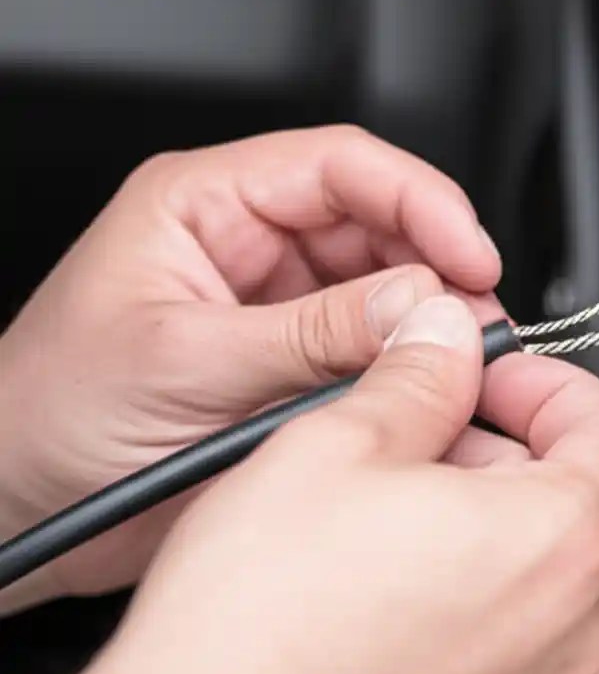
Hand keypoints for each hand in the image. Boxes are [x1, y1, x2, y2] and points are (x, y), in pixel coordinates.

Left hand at [0, 125, 501, 612]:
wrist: (19, 506)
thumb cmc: (52, 413)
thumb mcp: (189, 362)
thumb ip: (312, 333)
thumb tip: (421, 304)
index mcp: (206, 204)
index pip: (340, 167)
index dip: (420, 202)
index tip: (471, 254)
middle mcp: (249, 246)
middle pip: (378, 226)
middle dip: (437, 268)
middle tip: (476, 323)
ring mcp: (277, 308)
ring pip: (387, 291)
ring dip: (429, 323)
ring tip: (457, 363)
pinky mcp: (295, 366)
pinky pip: (373, 352)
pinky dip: (407, 370)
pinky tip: (425, 391)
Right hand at [71, 295, 598, 673]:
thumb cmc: (259, 630)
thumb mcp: (336, 449)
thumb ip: (419, 377)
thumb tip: (446, 336)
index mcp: (559, 543)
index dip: (552, 386)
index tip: (494, 378)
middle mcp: (576, 629)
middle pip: (577, 500)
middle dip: (502, 450)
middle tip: (417, 433)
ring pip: (541, 569)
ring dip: (480, 521)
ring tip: (382, 514)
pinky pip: (514, 632)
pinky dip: (470, 591)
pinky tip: (386, 582)